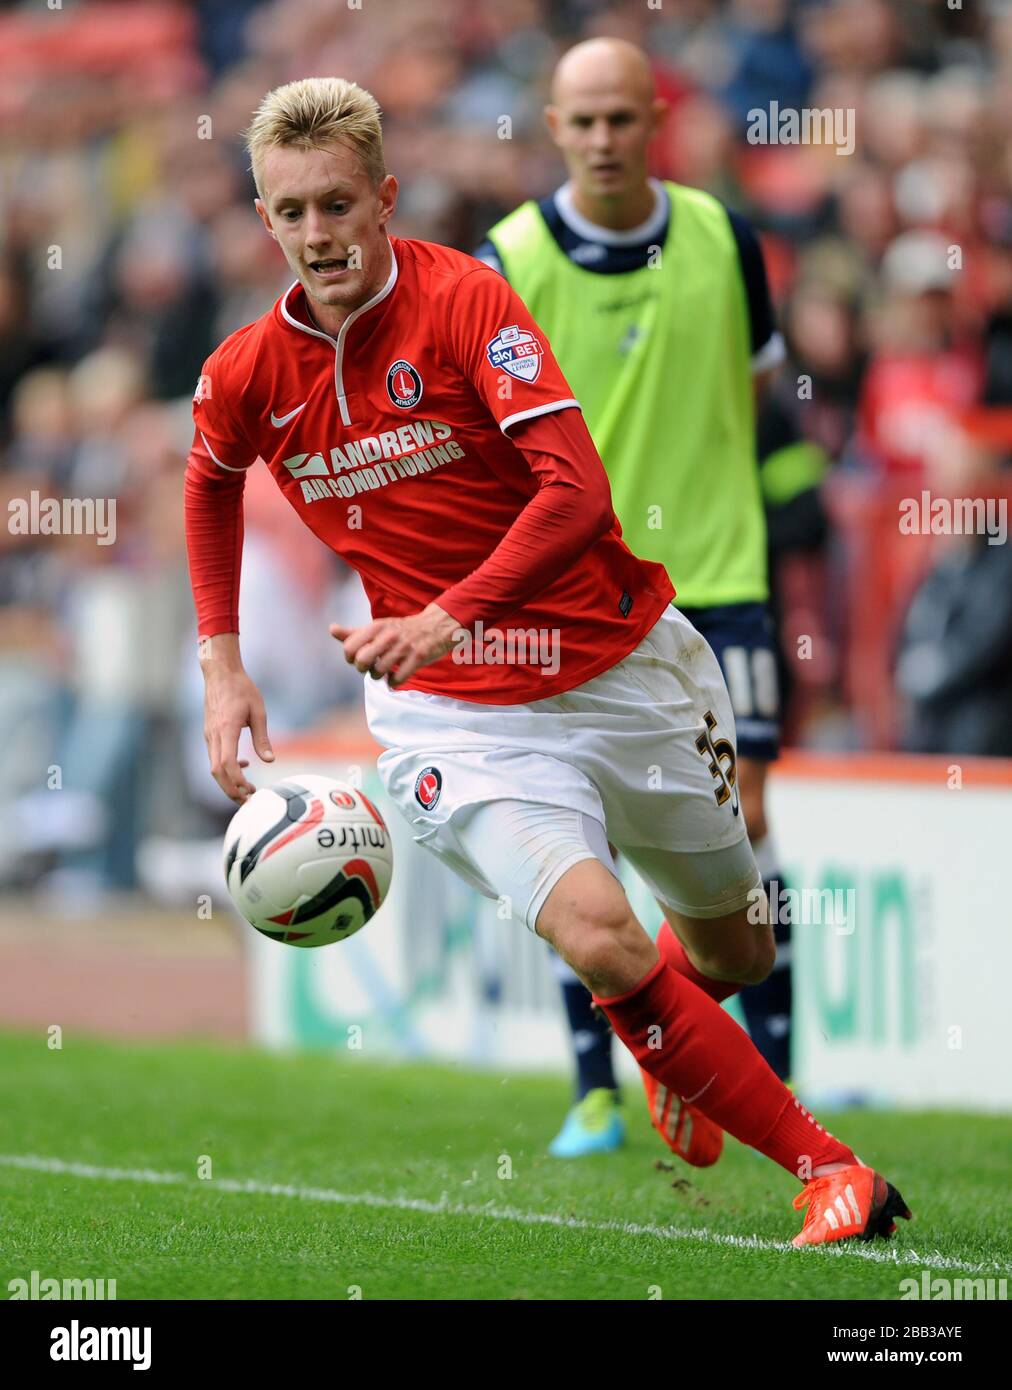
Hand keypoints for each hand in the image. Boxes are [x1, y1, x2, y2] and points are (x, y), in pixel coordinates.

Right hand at [201, 653, 273, 802]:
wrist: (220, 672)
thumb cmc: (242, 688)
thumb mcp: (258, 711)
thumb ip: (262, 738)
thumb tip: (270, 761)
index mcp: (226, 729)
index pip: (227, 764)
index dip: (237, 781)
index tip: (250, 791)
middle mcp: (214, 735)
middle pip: (217, 772)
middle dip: (231, 790)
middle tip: (248, 802)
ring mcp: (209, 735)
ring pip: (214, 767)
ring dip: (228, 782)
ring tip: (247, 791)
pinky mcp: (210, 733)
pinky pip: (215, 757)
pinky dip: (227, 768)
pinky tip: (244, 766)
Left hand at [330, 602, 458, 687]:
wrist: (435, 626)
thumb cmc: (401, 630)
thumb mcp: (378, 627)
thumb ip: (354, 632)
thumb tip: (331, 629)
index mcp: (376, 627)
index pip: (349, 647)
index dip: (350, 658)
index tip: (357, 659)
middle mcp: (388, 635)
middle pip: (362, 661)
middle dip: (363, 669)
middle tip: (370, 668)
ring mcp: (404, 647)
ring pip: (379, 672)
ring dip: (379, 677)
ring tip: (384, 672)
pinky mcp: (418, 657)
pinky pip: (397, 679)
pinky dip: (393, 683)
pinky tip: (395, 678)